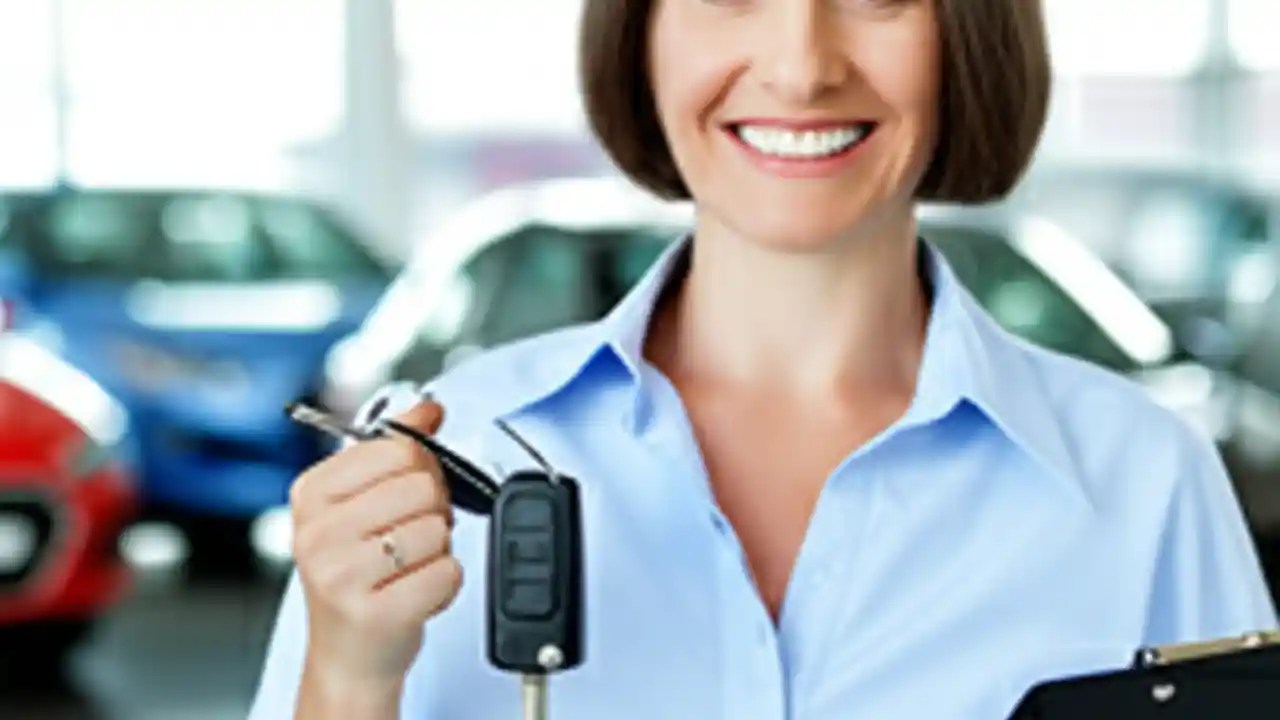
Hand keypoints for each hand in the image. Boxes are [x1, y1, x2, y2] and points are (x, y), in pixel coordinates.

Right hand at [290, 399, 463, 690]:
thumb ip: (396, 449)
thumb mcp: (362, 504)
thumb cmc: (356, 575)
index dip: (420, 471)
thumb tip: (429, 406)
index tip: (402, 497)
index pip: (397, 449)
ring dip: (438, 550)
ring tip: (407, 568)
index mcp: (311, 493)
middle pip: (422, 486)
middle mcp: (317, 533)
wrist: (349, 653)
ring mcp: (341, 575)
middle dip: (432, 512)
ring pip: (437, 529)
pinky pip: (448, 572)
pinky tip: (414, 593)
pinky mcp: (375, 612)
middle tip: (407, 539)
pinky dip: (445, 584)